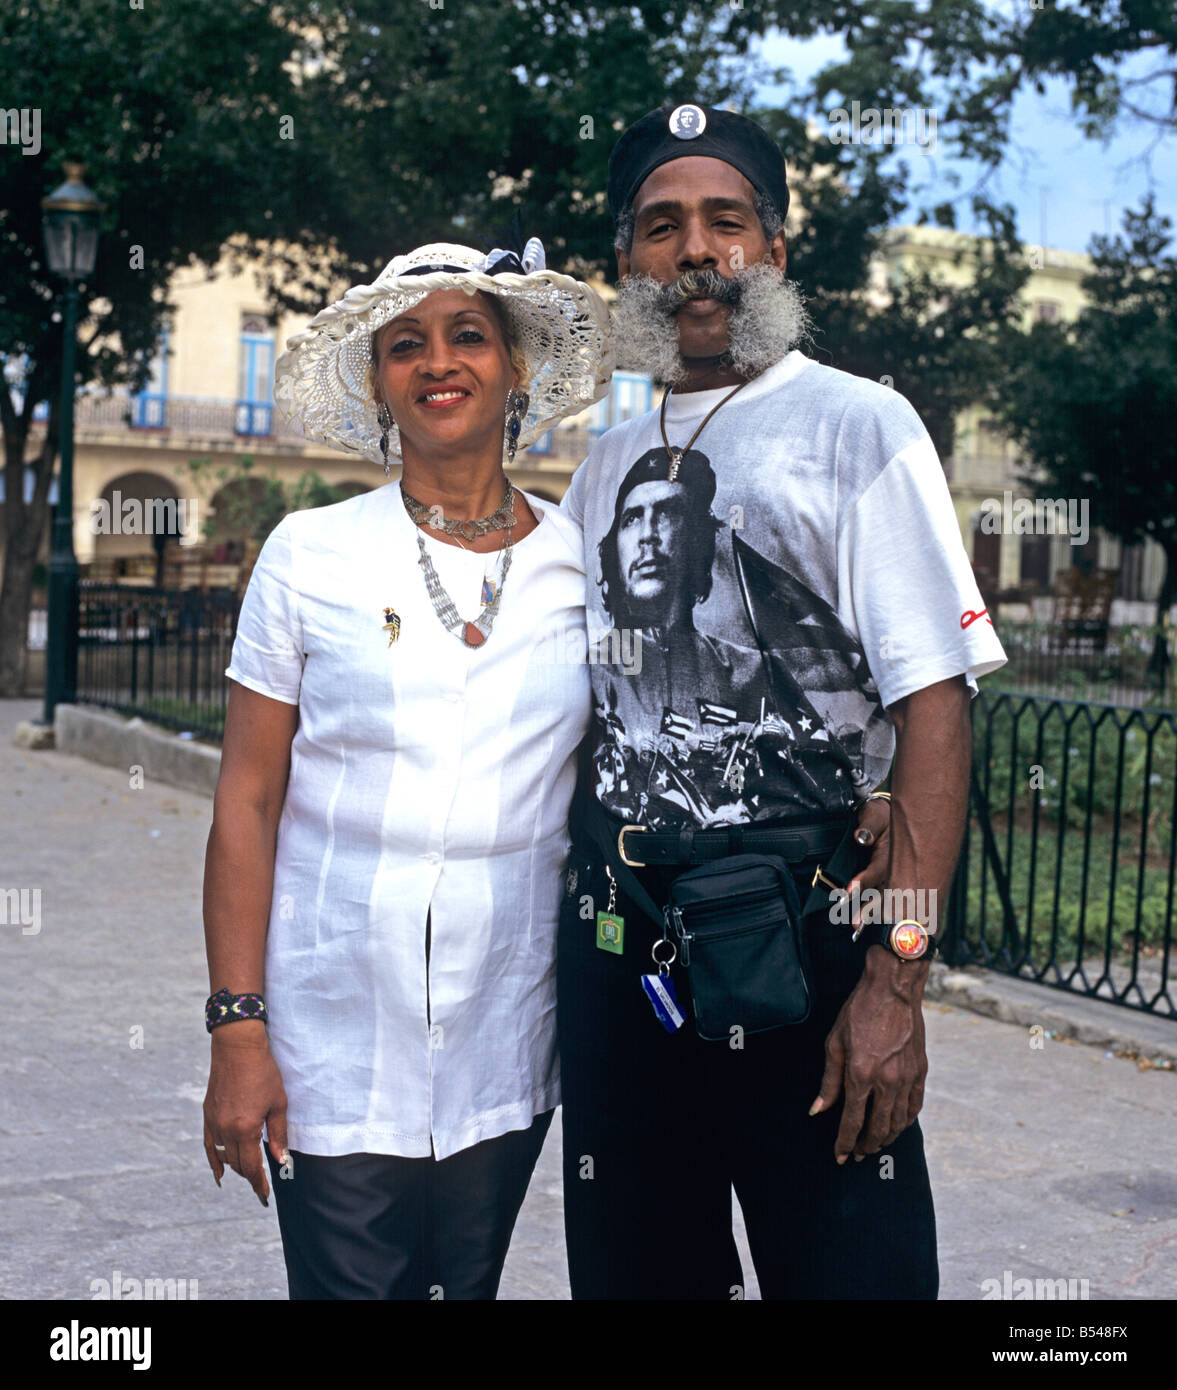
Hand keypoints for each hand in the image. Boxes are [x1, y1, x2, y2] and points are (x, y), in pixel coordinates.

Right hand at [203, 1022, 288, 1205]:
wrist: (238, 1048)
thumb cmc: (263, 1072)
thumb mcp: (278, 1103)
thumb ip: (278, 1134)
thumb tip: (280, 1160)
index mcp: (245, 1128)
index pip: (252, 1166)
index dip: (259, 1182)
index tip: (264, 1195)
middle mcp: (226, 1129)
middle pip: (238, 1163)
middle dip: (250, 1177)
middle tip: (261, 1186)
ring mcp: (214, 1122)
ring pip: (225, 1156)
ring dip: (237, 1167)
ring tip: (249, 1174)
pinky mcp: (208, 1114)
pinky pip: (210, 1145)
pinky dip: (215, 1160)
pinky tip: (220, 1172)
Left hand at [810, 947, 928, 1162]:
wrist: (893, 989)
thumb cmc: (859, 1012)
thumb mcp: (834, 1043)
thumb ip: (828, 1081)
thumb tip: (818, 1110)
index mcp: (861, 1074)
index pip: (852, 1121)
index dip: (844, 1142)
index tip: (839, 1155)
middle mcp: (887, 1081)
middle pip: (878, 1128)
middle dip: (866, 1146)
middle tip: (857, 1154)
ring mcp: (907, 1078)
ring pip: (898, 1122)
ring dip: (886, 1138)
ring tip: (875, 1145)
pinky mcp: (921, 1071)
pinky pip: (915, 1107)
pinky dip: (905, 1122)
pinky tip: (897, 1126)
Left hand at [845, 796, 890, 921]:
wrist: (891, 816)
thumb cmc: (879, 816)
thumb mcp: (874, 815)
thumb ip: (867, 827)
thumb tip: (860, 837)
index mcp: (890, 856)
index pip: (876, 871)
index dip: (863, 881)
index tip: (849, 890)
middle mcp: (893, 870)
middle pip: (882, 893)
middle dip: (869, 910)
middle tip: (855, 925)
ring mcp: (891, 878)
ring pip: (882, 900)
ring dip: (870, 914)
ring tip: (856, 929)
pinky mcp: (886, 882)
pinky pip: (880, 898)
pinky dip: (874, 912)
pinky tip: (863, 925)